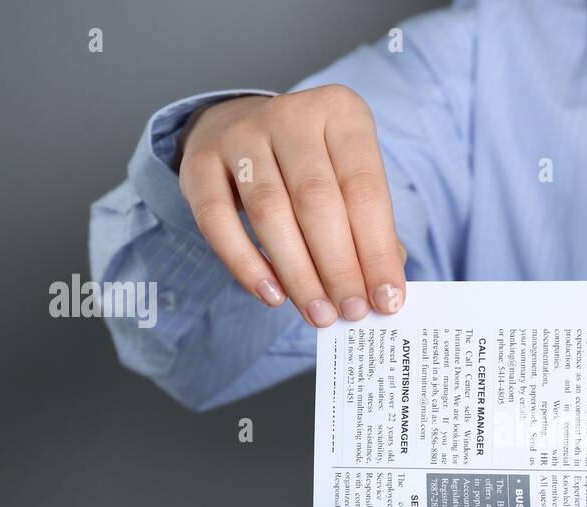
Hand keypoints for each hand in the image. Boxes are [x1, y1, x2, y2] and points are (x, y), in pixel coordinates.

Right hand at [178, 86, 406, 326]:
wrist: (240, 126)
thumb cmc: (313, 166)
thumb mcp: (350, 180)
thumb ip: (371, 230)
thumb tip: (383, 291)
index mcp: (341, 113)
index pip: (365, 189)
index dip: (377, 251)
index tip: (387, 300)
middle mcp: (290, 115)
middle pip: (317, 202)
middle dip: (339, 267)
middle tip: (351, 312)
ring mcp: (241, 133)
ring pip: (270, 213)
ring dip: (298, 273)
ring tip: (318, 313)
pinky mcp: (199, 160)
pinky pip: (218, 220)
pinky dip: (246, 264)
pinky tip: (272, 296)